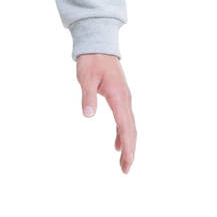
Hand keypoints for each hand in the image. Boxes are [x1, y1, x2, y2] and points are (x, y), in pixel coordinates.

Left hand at [76, 53, 136, 173]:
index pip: (125, 126)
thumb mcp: (86, 78)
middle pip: (131, 130)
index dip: (127, 145)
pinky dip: (122, 134)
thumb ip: (87, 97)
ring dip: (127, 145)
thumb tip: (88, 115)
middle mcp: (125, 100)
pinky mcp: (119, 99)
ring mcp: (124, 99)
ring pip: (129, 127)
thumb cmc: (91, 62)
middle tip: (126, 170)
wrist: (98, 46)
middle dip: (130, 151)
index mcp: (118, 96)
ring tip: (124, 164)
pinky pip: (123, 120)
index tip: (127, 161)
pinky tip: (117, 146)